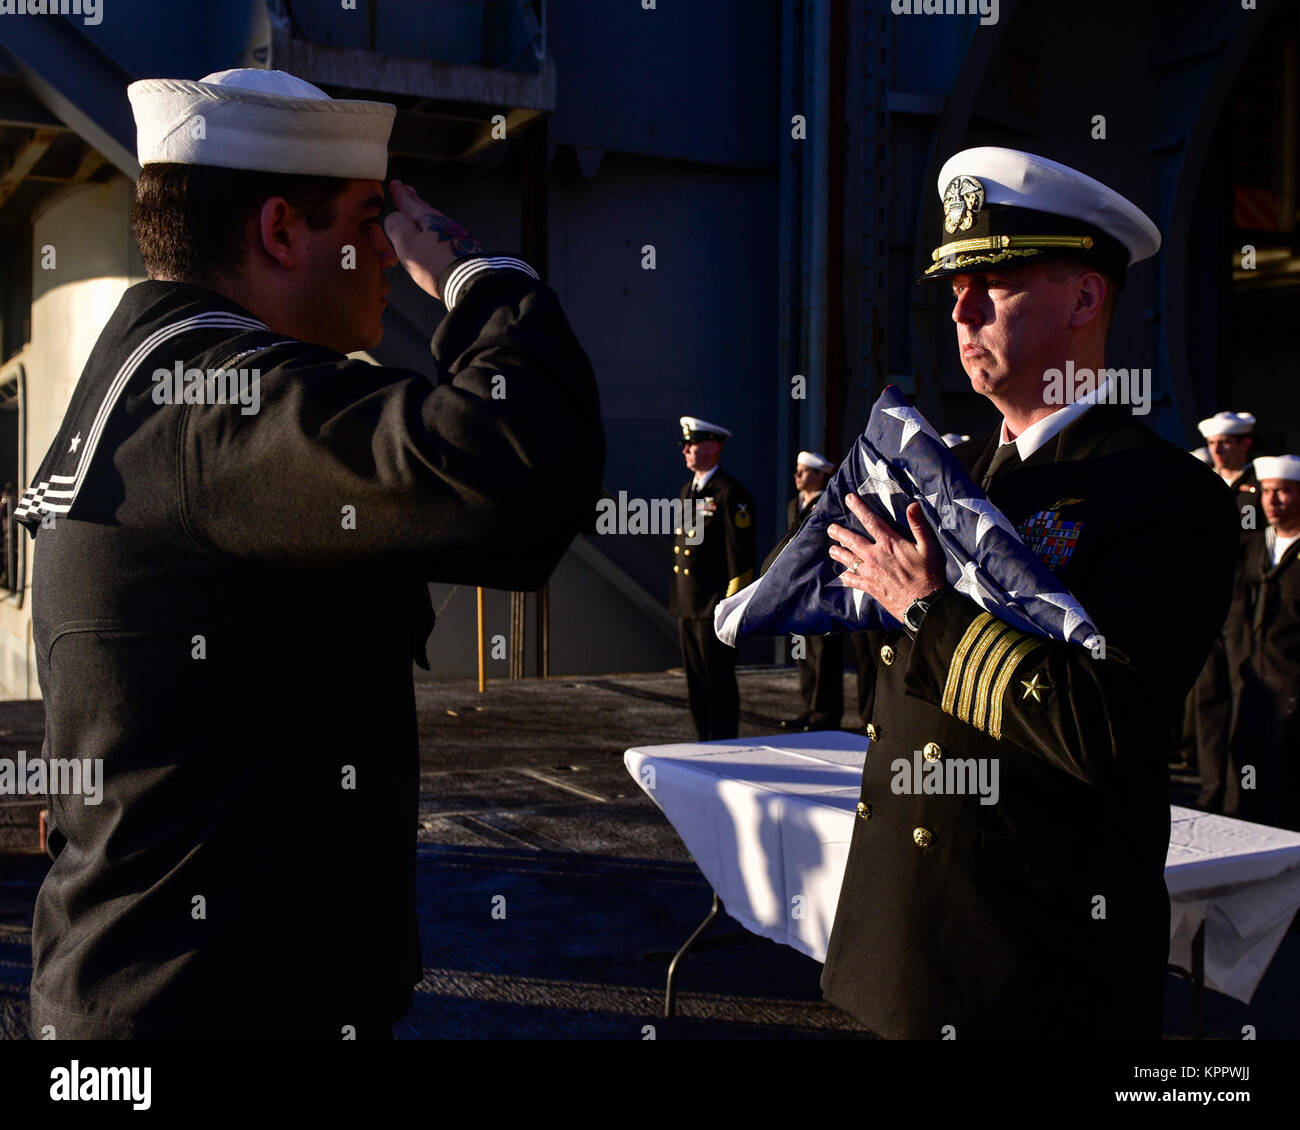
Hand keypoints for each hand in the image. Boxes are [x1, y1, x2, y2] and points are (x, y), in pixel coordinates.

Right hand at [383, 180, 484, 300]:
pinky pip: (446, 235)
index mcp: (427, 219)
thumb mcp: (407, 243)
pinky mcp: (466, 250)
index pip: (410, 203)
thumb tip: (394, 217)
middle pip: (425, 209)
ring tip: (421, 211)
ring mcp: (457, 236)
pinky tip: (438, 236)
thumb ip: (397, 227)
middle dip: (415, 200)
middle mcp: (443, 223)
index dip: (401, 194)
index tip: (396, 183)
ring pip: (437, 221)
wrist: (468, 281)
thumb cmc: (435, 264)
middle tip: (409, 190)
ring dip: (426, 214)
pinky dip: (437, 230)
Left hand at [827, 495, 946, 622]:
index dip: (858, 507)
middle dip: (840, 533)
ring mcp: (870, 572)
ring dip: (839, 553)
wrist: (924, 604)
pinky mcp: (870, 587)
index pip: (870, 520)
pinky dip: (847, 577)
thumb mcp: (929, 547)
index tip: (848, 498)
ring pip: (849, 560)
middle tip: (830, 528)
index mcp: (889, 543)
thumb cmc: (929, 574)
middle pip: (852, 540)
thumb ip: (919, 525)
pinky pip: (853, 581)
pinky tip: (842, 576)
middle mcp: (875, 556)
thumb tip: (913, 505)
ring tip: (831, 549)